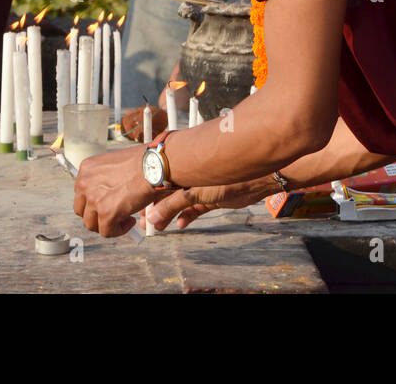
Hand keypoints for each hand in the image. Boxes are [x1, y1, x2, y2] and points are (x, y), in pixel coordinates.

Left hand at [73, 145, 162, 236]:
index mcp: (87, 169)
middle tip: (115, 214)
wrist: (156, 166)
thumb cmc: (144, 163)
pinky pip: (106, 231)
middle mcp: (85, 182)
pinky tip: (130, 221)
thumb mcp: (117, 165)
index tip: (109, 204)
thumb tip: (109, 196)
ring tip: (124, 217)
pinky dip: (119, 231)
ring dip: (107, 224)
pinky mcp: (105, 212)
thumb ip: (107, 180)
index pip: (82, 194)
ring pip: (91, 223)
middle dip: (98, 215)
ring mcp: (94, 198)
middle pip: (82, 210)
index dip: (96, 202)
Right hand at [145, 177, 277, 231]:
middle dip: (156, 209)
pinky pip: (195, 209)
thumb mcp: (194, 192)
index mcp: (183, 167)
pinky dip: (187, 217)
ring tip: (158, 228)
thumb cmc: (226, 175)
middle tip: (144, 223)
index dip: (148, 196)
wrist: (258, 178)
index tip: (138, 209)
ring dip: (170, 215)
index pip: (159, 182)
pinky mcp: (212, 198)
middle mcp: (190, 176)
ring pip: (180, 203)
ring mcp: (201, 187)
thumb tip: (153, 219)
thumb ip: (174, 205)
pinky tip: (181, 225)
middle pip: (167, 194)